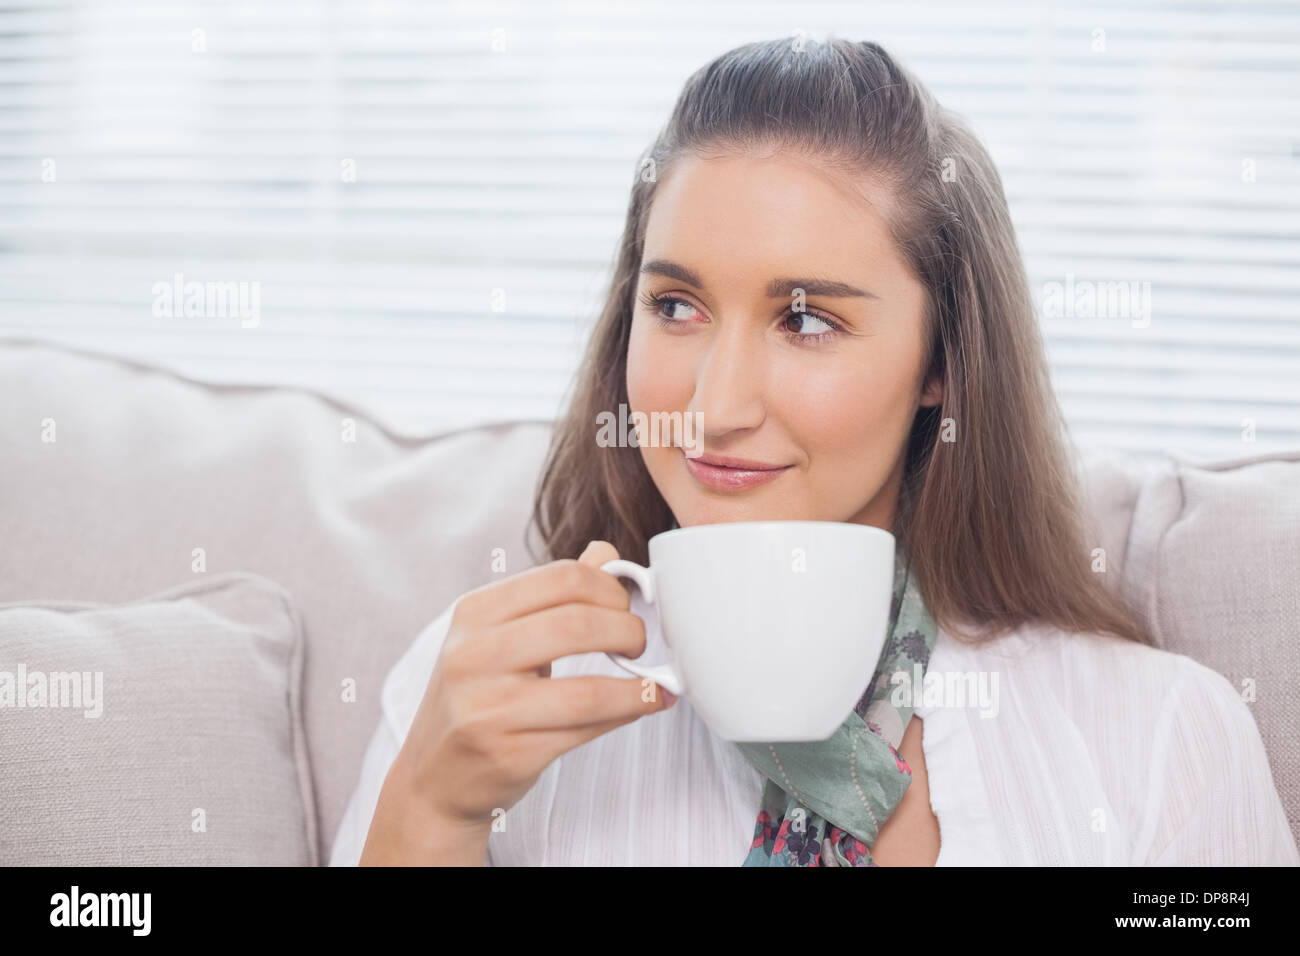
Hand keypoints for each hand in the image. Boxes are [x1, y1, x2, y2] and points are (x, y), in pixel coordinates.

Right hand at [360, 540, 674, 864]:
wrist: (433, 778)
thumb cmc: (478, 698)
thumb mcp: (499, 636)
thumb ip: (552, 594)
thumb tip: (606, 554)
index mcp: (474, 613)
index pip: (562, 578)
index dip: (610, 588)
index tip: (627, 605)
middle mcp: (473, 656)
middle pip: (578, 624)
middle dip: (628, 630)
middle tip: (639, 642)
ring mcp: (487, 708)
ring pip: (587, 688)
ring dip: (637, 684)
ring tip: (652, 681)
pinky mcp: (507, 753)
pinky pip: (585, 729)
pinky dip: (627, 713)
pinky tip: (646, 704)